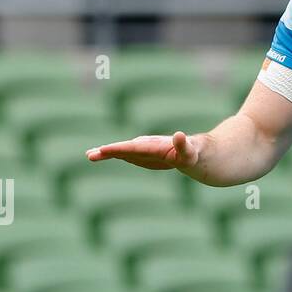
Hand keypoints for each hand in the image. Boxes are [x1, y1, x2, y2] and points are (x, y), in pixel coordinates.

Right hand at [86, 130, 200, 169]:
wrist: (202, 151)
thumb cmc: (197, 153)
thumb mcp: (192, 152)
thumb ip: (185, 146)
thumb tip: (179, 136)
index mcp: (156, 146)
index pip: (134, 148)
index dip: (118, 149)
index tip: (103, 150)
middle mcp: (149, 146)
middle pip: (126, 148)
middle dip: (109, 151)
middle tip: (90, 155)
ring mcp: (148, 150)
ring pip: (125, 151)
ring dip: (108, 153)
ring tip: (90, 155)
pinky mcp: (149, 155)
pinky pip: (130, 155)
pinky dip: (117, 154)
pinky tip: (104, 154)